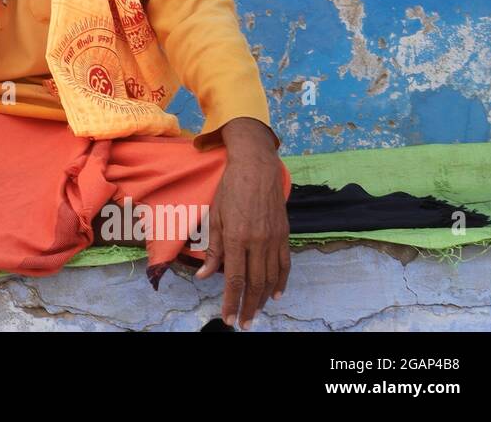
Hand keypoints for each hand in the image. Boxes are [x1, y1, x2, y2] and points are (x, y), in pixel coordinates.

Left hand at [195, 117, 289, 329]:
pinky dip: (281, 281)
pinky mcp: (284, 234)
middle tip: (243, 323)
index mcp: (236, 237)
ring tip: (256, 313)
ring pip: (271, 277)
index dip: (231, 301)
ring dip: (263, 298)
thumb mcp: (215, 216)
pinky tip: (276, 294)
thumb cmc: (230, 189)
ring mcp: (273, 239)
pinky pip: (285, 264)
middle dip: (248, 306)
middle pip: (254, 283)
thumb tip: (205, 276)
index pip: (235, 279)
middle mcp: (257, 241)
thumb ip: (212, 249)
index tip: (228, 318)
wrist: (256, 168)